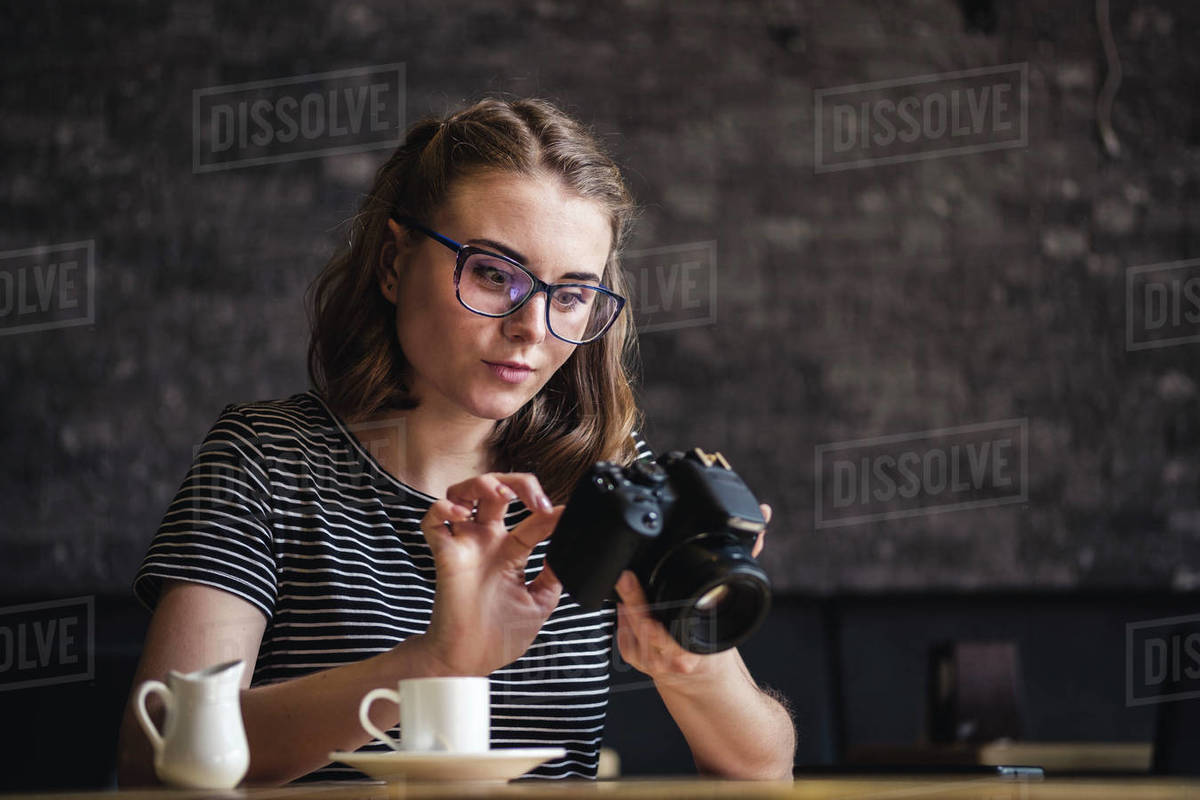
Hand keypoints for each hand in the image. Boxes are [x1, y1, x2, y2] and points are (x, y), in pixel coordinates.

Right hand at [413, 473, 563, 675]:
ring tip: (501, 494)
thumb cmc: (497, 636)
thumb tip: (567, 553)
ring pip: (464, 493)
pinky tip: (461, 514)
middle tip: (536, 500)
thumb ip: (553, 577)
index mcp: (510, 552)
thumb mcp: (538, 605)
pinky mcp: (444, 555)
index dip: (549, 511)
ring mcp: (465, 545)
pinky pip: (433, 521)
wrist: (468, 661)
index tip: (565, 514)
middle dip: (518, 484)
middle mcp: (487, 542)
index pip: (532, 518)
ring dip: (482, 484)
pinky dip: (442, 509)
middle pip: (497, 491)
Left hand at [614, 503, 771, 680]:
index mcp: (689, 649)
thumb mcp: (732, 603)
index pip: (659, 628)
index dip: (642, 605)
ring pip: (627, 625)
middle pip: (638, 623)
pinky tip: (627, 599)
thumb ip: (744, 557)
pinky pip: (621, 631)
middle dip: (630, 598)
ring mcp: (646, 660)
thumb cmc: (717, 640)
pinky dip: (623, 612)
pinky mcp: (632, 657)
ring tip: (626, 580)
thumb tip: (761, 519)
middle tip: (623, 574)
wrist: (704, 678)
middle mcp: (665, 657)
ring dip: (625, 602)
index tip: (631, 579)